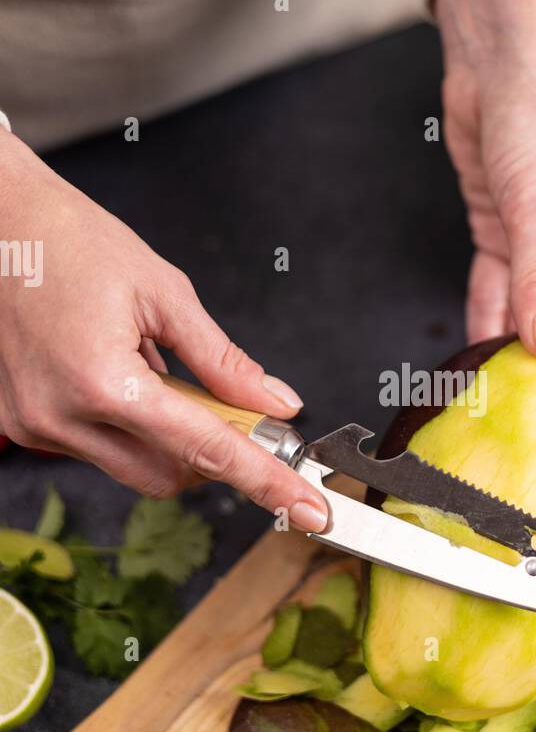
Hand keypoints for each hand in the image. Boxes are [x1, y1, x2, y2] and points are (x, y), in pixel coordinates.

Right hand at [0, 132, 327, 530]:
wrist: (0, 224)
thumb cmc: (72, 243)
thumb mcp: (165, 293)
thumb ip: (225, 361)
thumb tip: (276, 404)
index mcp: (103, 383)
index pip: (206, 449)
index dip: (265, 481)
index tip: (308, 507)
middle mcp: (62, 417)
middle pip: (171, 477)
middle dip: (210, 453)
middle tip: (230, 407)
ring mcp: (37, 427)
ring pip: (134, 468)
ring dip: (166, 436)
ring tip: (151, 367)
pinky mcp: (25, 426)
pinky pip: (98, 448)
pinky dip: (128, 424)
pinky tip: (115, 372)